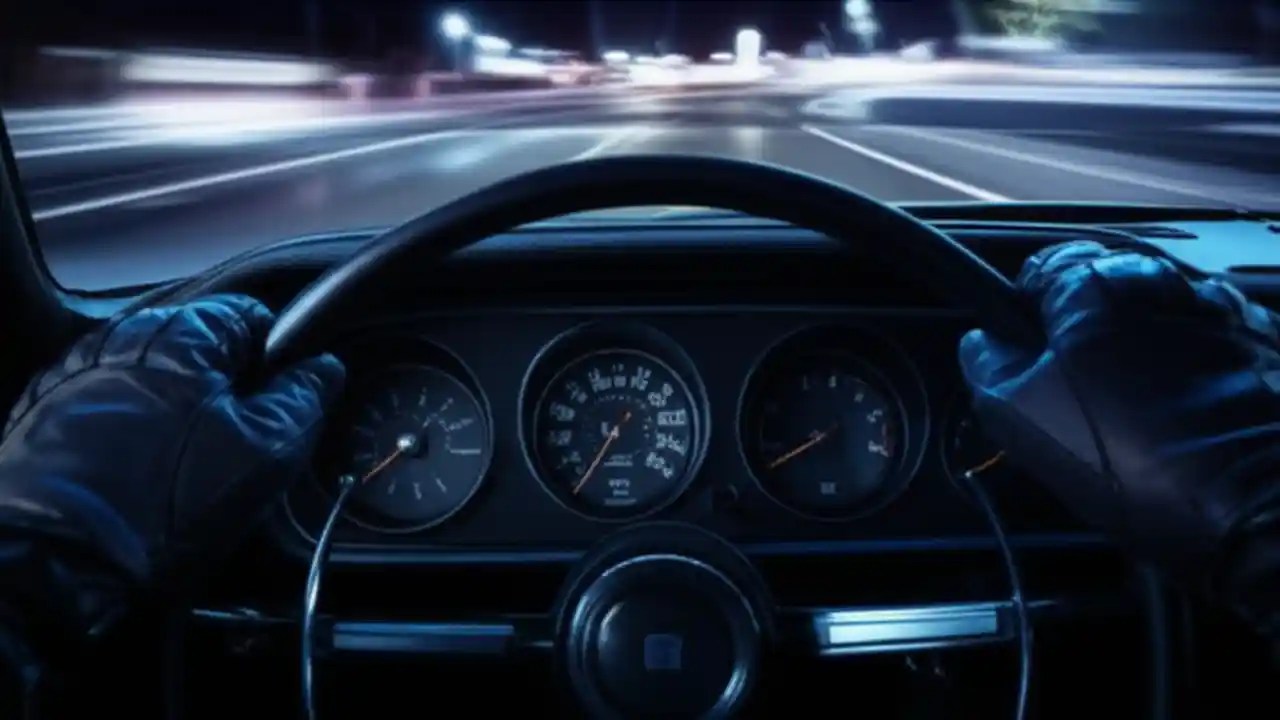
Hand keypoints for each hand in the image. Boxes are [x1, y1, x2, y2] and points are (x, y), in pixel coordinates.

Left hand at [0, 294, 343, 666]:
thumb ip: (305, 397)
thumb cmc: (172, 501)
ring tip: (183, 469)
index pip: (252, 315)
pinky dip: (130, 431)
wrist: (54, 563)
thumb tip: (325, 366)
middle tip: (239, 448)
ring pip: (152, 379)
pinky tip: (136, 475)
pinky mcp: (41, 415)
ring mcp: (73, 373)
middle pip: (199, 348)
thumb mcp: (267, 452)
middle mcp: (120, 334)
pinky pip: (108, 408)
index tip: (283, 406)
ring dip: (175, 409)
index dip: (279, 360)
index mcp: (181, 331)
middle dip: (225, 387)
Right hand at [960, 241, 1279, 632]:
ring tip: (1139, 420)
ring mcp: (1226, 310)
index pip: (1036, 271)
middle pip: (1101, 295)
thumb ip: (987, 366)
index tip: (1025, 364)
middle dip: (1083, 337)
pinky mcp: (1267, 348)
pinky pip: (1208, 347)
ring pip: (1155, 320)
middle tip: (1078, 403)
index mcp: (1097, 282)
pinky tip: (1185, 424)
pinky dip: (1190, 374)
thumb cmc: (1136, 465)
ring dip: (1140, 354)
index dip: (1022, 320)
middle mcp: (1166, 278)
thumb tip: (983, 343)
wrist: (1264, 513)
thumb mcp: (1021, 421)